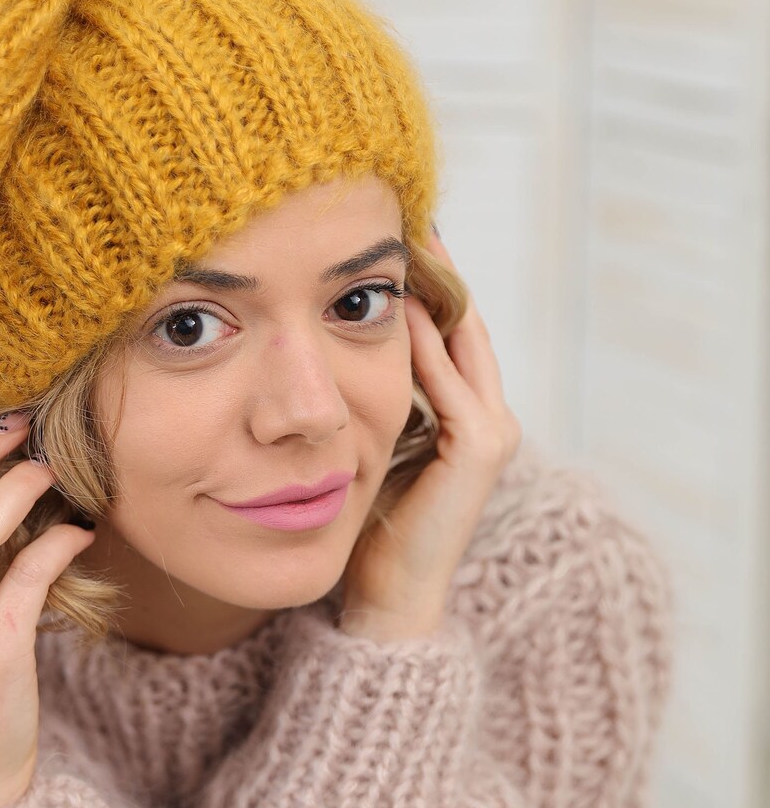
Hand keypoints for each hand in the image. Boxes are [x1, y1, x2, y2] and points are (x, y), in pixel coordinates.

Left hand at [340, 225, 521, 640]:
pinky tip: (396, 305)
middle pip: (461, 318)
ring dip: (434, 290)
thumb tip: (317, 343)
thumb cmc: (365, 524)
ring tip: (402, 240)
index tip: (385, 231)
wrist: (385, 596)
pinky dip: (425, 342)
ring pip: (463, 338)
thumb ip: (361, 396)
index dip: (421, 279)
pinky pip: (450, 381)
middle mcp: (488, 413)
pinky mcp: (479, 448)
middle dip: (433, 269)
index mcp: (463, 409)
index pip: (445, 325)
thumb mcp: (362, 443)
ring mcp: (491, 429)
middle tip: (399, 212)